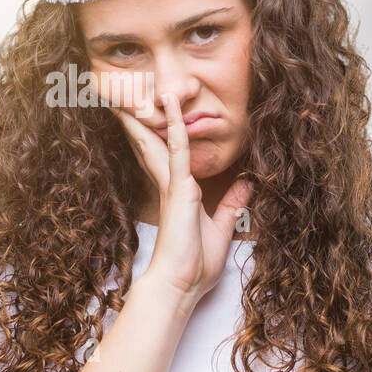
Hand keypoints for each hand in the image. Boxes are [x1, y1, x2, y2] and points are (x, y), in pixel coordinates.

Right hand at [108, 90, 252, 304]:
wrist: (180, 285)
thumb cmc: (195, 266)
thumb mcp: (222, 228)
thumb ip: (232, 206)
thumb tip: (246, 187)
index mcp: (179, 192)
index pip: (163, 154)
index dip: (155, 132)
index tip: (145, 113)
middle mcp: (172, 185)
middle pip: (153, 142)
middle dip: (140, 118)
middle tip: (125, 92)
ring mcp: (173, 185)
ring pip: (160, 140)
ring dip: (153, 113)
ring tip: (142, 86)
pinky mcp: (179, 189)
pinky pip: (177, 151)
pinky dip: (175, 128)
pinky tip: (170, 106)